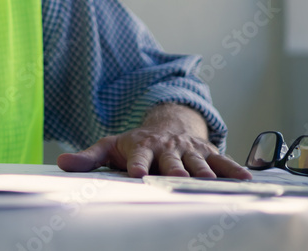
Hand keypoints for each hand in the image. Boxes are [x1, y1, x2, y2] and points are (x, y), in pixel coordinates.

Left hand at [57, 104, 250, 178]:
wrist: (167, 125)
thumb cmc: (134, 142)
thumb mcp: (108, 146)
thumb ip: (87, 158)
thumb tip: (61, 163)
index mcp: (141, 146)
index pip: (138, 157)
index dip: (137, 164)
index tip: (136, 173)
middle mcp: (167, 148)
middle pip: (170, 161)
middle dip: (173, 169)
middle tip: (175, 177)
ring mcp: (189, 151)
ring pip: (197, 164)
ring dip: (203, 172)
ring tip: (209, 183)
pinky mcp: (208, 154)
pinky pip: (224, 163)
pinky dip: (235, 171)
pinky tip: (246, 181)